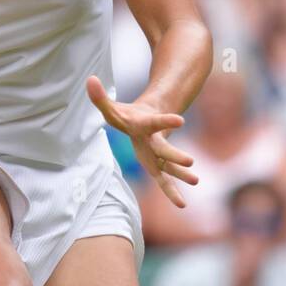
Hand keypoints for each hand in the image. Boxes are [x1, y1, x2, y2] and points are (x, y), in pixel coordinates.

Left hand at [86, 76, 197, 207]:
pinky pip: (164, 181)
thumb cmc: (127, 116)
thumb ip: (100, 97)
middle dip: (175, 156)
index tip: (181, 121)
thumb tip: (90, 80)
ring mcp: (157, 155)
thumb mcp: (112, 108)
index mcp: (144, 126)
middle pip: (164, 149)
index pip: (154, 123)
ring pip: (169, 166)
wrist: (148, 119)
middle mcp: (154, 141)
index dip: (166, 122)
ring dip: (180, 175)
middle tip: (190, 162)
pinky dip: (171, 192)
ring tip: (195, 181)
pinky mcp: (156, 166)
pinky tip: (181, 205)